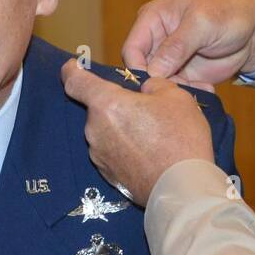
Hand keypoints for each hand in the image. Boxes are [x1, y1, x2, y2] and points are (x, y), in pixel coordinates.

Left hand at [61, 60, 213, 205]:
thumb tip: (144, 90)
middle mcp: (94, 130)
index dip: (72, 71)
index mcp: (107, 104)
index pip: (75, 82)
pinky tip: (149, 153)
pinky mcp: (107, 174)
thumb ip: (153, 84)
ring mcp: (99, 155)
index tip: (72, 66)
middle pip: (99, 109)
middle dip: (117, 106)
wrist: (182, 188)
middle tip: (146, 110)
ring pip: (106, 131)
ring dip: (122, 128)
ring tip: (153, 135)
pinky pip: (112, 152)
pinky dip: (125, 148)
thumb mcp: (175, 96)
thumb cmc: (180, 138)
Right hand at [121, 0, 254, 87]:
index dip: (137, 68)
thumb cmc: (228, 15)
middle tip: (179, 89)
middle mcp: (153, 40)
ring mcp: (165, 60)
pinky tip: (205, 88)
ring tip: (199, 87)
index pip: (131, 48)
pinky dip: (187, 93)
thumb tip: (152, 71)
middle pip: (139, 70)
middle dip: (157, 83)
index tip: (153, 84)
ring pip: (156, 84)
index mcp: (151, 19)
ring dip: (174, 90)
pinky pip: (173, 91)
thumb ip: (176, 46)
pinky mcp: (178, 75)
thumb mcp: (202, 24)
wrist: (254, 32)